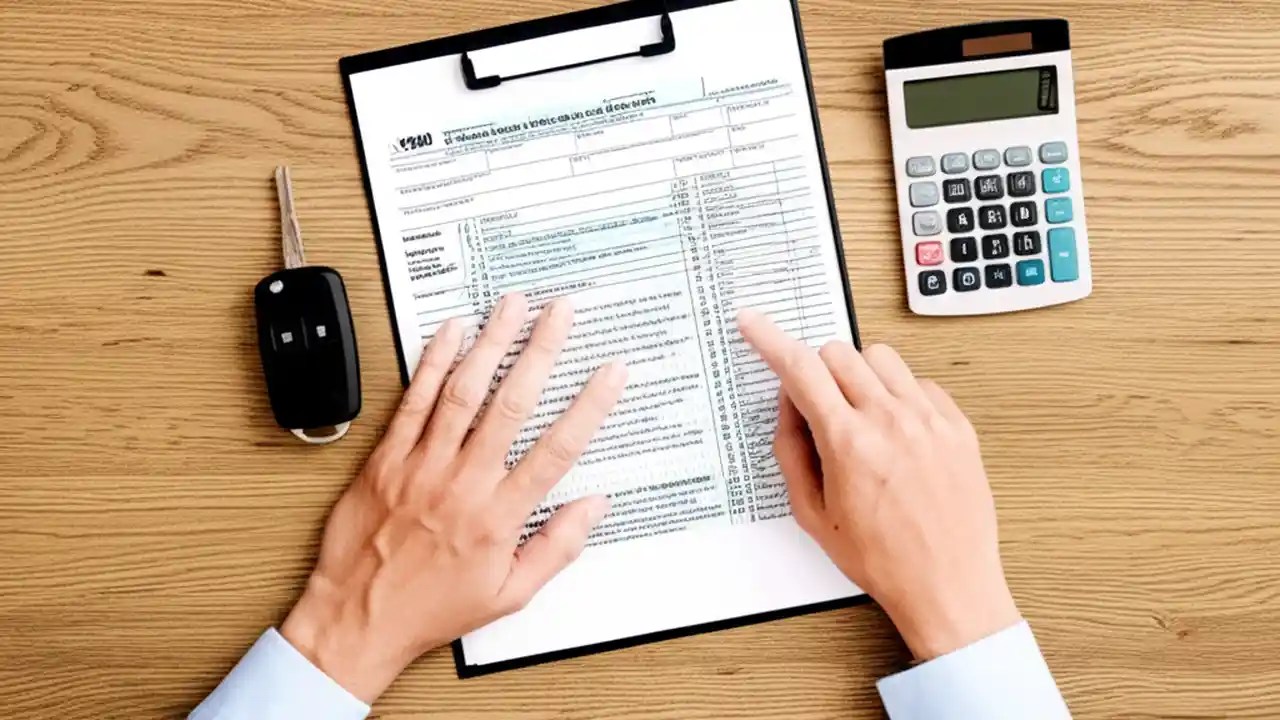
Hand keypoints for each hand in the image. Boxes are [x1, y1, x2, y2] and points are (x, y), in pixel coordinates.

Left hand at [280, 293, 626, 701]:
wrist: (357, 620)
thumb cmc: (431, 609)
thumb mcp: (509, 595)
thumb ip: (556, 548)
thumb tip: (594, 507)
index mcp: (499, 518)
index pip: (557, 449)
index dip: (590, 405)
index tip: (610, 373)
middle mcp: (463, 484)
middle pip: (512, 404)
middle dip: (542, 351)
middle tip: (561, 313)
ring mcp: (422, 467)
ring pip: (463, 392)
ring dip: (491, 342)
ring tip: (512, 305)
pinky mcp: (386, 460)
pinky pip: (413, 401)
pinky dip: (433, 362)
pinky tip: (451, 331)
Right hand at [737, 309, 1018, 661]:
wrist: (947, 585)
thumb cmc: (882, 559)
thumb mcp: (813, 514)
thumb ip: (791, 451)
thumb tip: (788, 405)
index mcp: (848, 443)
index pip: (799, 369)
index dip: (769, 339)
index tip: (753, 321)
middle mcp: (891, 421)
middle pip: (838, 352)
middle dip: (818, 370)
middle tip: (819, 406)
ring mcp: (929, 420)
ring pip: (881, 357)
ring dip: (859, 375)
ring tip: (861, 417)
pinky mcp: (957, 426)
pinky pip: (920, 382)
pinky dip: (900, 394)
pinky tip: (897, 432)